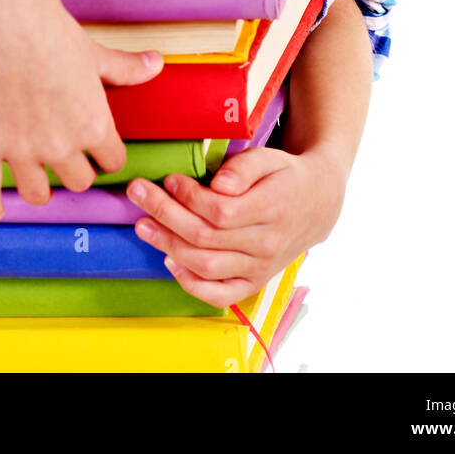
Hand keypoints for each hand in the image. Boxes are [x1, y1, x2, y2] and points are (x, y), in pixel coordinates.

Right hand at [0, 0, 163, 219]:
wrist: (8, 20)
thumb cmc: (55, 33)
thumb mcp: (97, 55)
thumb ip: (126, 68)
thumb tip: (156, 62)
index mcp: (93, 127)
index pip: (112, 163)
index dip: (106, 155)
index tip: (97, 150)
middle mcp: (61, 147)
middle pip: (78, 182)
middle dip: (75, 171)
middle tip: (66, 158)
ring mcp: (21, 150)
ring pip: (38, 194)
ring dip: (41, 188)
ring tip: (38, 180)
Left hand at [126, 145, 346, 305]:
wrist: (316, 205)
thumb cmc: (285, 176)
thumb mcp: (270, 158)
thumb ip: (244, 167)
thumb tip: (219, 184)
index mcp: (272, 209)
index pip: (220, 210)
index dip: (188, 196)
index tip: (168, 178)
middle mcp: (266, 244)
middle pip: (206, 238)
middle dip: (165, 214)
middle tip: (138, 193)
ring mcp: (260, 268)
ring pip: (206, 266)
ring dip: (168, 245)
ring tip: (142, 225)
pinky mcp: (253, 283)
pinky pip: (219, 295)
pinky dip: (191, 284)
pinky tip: (169, 261)